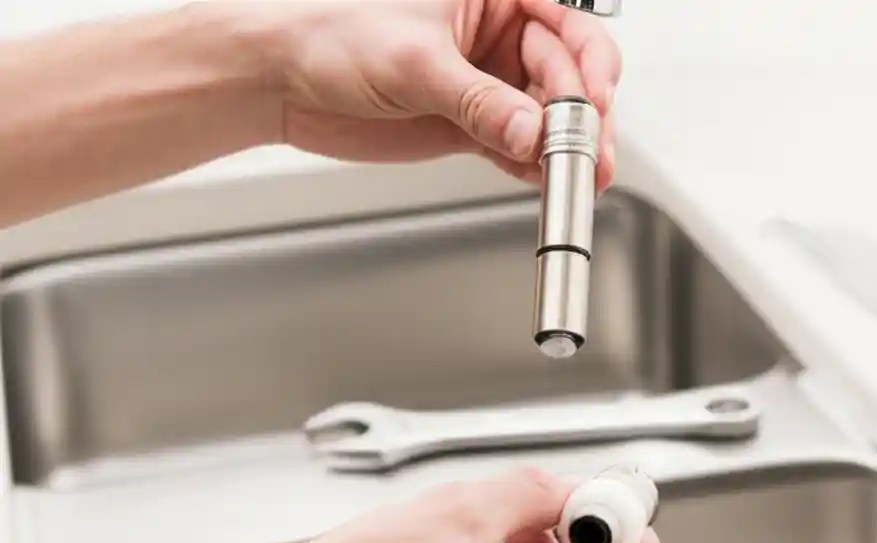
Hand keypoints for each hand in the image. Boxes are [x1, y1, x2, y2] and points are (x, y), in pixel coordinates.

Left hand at [250, 0, 620, 187]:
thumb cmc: (329, 34)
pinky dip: (534, 167)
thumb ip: (479, 101)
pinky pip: (518, 147)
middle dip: (581, 116)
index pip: (567, 26)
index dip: (590, 65)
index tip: (593, 102)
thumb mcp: (415, 61)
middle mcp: (496, 37)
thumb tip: (529, 131)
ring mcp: (487, 83)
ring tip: (575, 175)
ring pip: (547, 117)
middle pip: (566, 77)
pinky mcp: (472, 124)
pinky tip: (544, 179)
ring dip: (565, 148)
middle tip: (584, 151)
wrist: (281, 81)